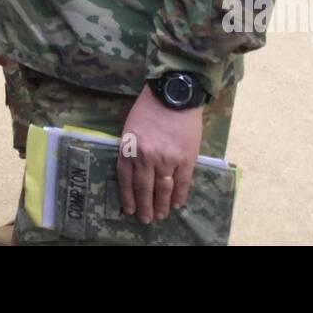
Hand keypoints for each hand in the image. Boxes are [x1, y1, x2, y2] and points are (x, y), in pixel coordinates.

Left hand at [118, 85, 203, 223]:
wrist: (174, 94)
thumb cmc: (149, 107)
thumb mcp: (130, 127)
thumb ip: (131, 149)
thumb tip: (134, 170)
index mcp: (129, 148)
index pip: (126, 179)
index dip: (127, 197)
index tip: (130, 209)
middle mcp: (146, 157)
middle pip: (144, 188)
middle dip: (144, 206)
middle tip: (146, 219)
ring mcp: (167, 159)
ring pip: (163, 189)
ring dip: (161, 205)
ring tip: (160, 215)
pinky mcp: (186, 159)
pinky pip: (182, 183)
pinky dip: (179, 196)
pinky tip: (176, 204)